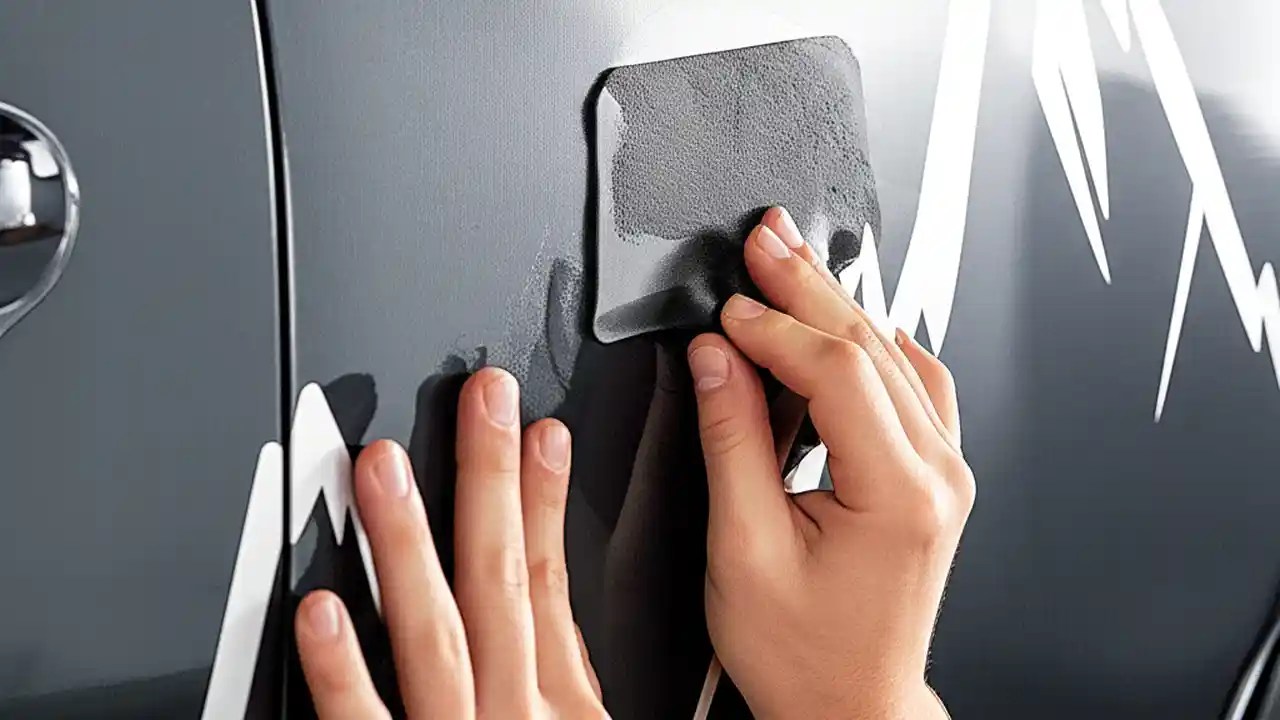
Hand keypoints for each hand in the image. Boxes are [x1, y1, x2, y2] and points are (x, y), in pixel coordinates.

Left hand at [294, 369, 606, 718]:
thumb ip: (566, 675)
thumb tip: (556, 605)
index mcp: (559, 708)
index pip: (549, 580)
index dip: (544, 500)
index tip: (540, 432)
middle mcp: (509, 716)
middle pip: (500, 581)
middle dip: (491, 480)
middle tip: (480, 402)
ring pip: (434, 634)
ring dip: (407, 544)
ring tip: (384, 468)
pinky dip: (342, 669)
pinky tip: (320, 609)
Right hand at [687, 208, 972, 719]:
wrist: (851, 704)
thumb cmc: (802, 652)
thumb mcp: (744, 549)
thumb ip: (732, 442)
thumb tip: (718, 359)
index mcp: (899, 497)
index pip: (838, 373)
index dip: (777, 326)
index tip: (729, 307)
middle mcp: (938, 477)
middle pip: (872, 347)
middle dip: (808, 286)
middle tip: (764, 237)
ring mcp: (945, 473)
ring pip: (895, 356)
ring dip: (837, 304)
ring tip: (791, 263)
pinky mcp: (934, 476)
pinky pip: (912, 384)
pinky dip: (869, 344)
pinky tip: (840, 324)